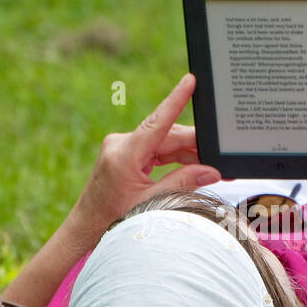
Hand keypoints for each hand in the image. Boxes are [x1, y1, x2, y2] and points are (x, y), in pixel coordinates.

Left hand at [68, 73, 221, 239]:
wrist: (86, 226)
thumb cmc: (114, 219)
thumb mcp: (152, 203)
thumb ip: (183, 184)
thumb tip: (212, 171)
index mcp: (124, 155)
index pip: (157, 122)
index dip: (176, 99)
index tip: (190, 81)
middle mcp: (121, 144)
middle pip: (167, 135)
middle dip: (195, 144)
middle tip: (220, 157)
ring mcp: (121, 146)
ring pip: (163, 142)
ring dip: (187, 153)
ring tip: (209, 167)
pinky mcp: (124, 152)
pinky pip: (155, 149)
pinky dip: (174, 157)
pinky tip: (192, 166)